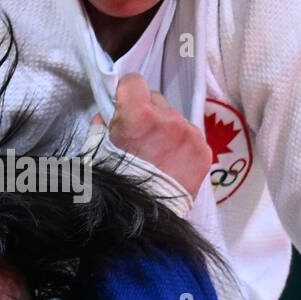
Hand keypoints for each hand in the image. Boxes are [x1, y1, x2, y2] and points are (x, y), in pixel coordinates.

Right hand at [91, 73, 211, 198]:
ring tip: (158, 155)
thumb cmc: (115, 184)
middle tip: (140, 137)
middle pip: (156, 100)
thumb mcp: (96, 149)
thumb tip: (110, 113)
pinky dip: (182, 145)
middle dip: (148, 113)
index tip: (124, 106)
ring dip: (166, 129)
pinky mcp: (204, 151)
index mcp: (138, 115)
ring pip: (176, 118)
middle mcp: (168, 119)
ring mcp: (190, 134)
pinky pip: (191, 136)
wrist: (142, 218)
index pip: (134, 81)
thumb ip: (103, 124)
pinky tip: (172, 163)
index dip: (127, 93)